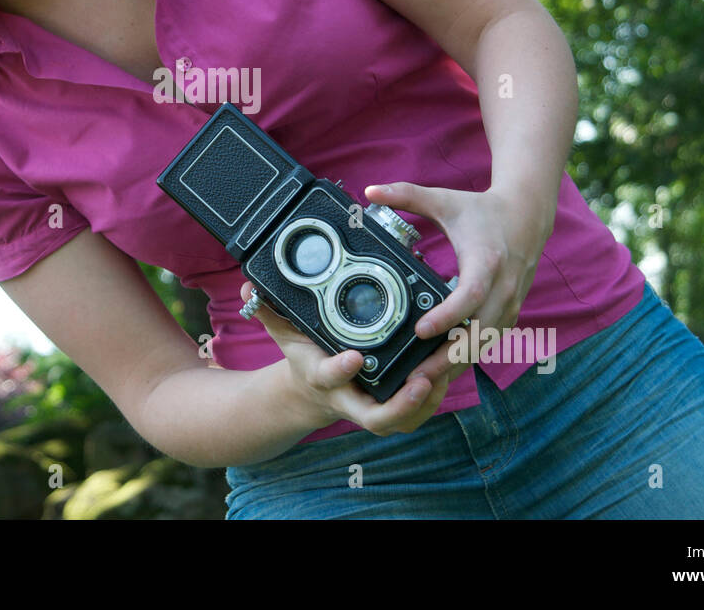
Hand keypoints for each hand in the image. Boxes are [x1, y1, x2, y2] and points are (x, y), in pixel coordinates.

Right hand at [239, 281, 455, 435]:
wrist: (311, 395)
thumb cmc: (305, 358)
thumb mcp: (284, 334)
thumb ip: (270, 309)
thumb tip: (250, 285)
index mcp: (323, 379)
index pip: (330, 378)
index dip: (341, 370)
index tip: (354, 357)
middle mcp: (351, 400)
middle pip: (378, 417)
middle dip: (401, 403)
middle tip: (422, 381)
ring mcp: (374, 409)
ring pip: (407, 417)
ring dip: (430, 397)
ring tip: (448, 366)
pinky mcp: (394, 409)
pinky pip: (421, 410)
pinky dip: (438, 393)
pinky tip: (453, 367)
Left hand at [363, 180, 553, 387]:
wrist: (527, 216)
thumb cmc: (481, 210)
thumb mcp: (443, 200)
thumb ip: (406, 195)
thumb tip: (369, 190)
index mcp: (485, 260)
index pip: (469, 296)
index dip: (446, 316)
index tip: (420, 330)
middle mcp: (502, 287)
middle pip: (477, 333)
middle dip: (446, 357)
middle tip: (413, 376)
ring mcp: (509, 304)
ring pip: (483, 345)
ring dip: (455, 365)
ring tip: (421, 384)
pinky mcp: (509, 314)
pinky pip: (487, 343)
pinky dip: (465, 359)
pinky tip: (440, 374)